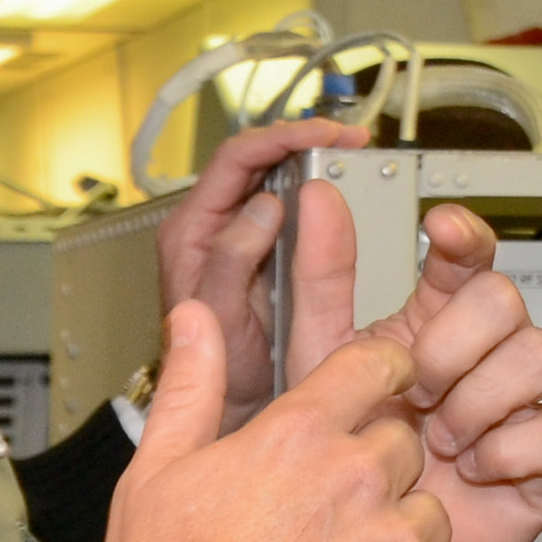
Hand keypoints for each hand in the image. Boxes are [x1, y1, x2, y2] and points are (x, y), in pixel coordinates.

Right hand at [102, 297, 457, 541]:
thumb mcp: (156, 472)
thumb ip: (190, 385)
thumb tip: (193, 317)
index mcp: (297, 438)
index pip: (376, 366)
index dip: (384, 374)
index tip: (385, 388)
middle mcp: (356, 483)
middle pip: (405, 445)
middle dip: (378, 471)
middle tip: (330, 514)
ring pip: (429, 517)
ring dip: (398, 537)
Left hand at [155, 116, 366, 432]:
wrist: (221, 406)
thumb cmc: (214, 372)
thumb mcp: (222, 319)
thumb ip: (231, 260)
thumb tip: (264, 206)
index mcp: (191, 232)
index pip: (237, 160)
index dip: (284, 138)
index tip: (327, 136)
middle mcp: (206, 227)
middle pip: (254, 159)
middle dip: (303, 141)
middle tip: (350, 141)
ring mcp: (229, 236)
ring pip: (269, 177)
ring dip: (308, 161)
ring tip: (348, 155)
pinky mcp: (252, 248)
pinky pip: (280, 204)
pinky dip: (310, 190)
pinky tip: (335, 188)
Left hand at [282, 188, 541, 541]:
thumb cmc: (349, 458)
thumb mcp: (323, 362)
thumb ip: (322, 278)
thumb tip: (316, 198)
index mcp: (438, 324)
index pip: (470, 258)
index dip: (465, 236)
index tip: (439, 231)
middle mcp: (485, 355)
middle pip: (504, 299)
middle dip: (453, 343)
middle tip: (417, 388)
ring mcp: (521, 404)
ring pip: (537, 356)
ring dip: (478, 401)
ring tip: (441, 439)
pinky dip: (507, 450)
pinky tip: (474, 469)